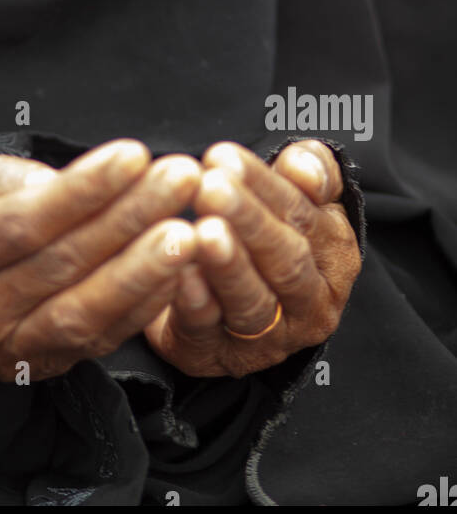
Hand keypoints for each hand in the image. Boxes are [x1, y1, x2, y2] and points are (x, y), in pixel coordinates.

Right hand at [0, 138, 201, 380]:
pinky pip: (94, 340)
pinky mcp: (31, 364)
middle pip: (62, 266)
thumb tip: (47, 184)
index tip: (134, 155)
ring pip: (84, 314)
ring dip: (146, 272)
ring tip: (194, 230)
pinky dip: (140, 306)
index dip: (81, 192)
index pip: (21, 224)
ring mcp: (2, 347)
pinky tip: (179, 271)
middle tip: (182, 180)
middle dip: (131, 220)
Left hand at [144, 139, 361, 377]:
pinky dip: (195, 303)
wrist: (228, 307)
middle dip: (247, 220)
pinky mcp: (219, 357)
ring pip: (252, 302)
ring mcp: (269, 339)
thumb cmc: (263, 237)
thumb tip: (302, 164)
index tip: (223, 157)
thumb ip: (310, 173)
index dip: (263, 184)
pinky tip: (179, 275)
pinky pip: (208, 332)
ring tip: (203, 232)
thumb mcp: (298, 201)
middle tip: (210, 187)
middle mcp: (310, 303)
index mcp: (333, 256)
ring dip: (227, 265)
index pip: (302, 214)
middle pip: (285, 259)